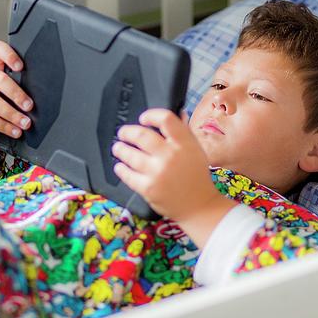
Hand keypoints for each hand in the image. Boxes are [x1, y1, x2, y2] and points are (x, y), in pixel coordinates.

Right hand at [0, 41, 32, 158]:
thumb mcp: (5, 85)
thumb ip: (18, 83)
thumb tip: (43, 94)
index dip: (9, 55)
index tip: (21, 67)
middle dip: (17, 94)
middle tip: (30, 106)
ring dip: (13, 115)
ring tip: (26, 123)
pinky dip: (5, 126)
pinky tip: (15, 131)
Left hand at [111, 109, 232, 245]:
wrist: (199, 205)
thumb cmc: (196, 175)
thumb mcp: (195, 149)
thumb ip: (184, 131)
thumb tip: (177, 111)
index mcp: (184, 143)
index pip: (166, 119)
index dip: (151, 115)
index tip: (144, 118)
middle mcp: (170, 155)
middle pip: (141, 135)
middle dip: (127, 132)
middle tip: (122, 133)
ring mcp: (158, 172)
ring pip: (130, 154)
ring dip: (120, 149)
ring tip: (117, 148)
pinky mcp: (148, 188)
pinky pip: (128, 174)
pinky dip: (121, 169)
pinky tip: (119, 166)